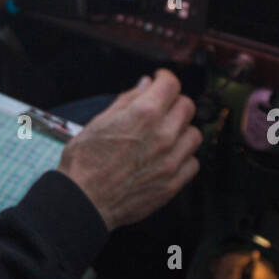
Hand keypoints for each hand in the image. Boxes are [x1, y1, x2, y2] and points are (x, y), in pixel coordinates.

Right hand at [57, 69, 200, 230]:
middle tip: (160, 108)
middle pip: (187, 107)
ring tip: (165, 135)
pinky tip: (167, 157)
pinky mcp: (173, 183)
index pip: (171, 84)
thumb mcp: (99, 121)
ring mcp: (171, 160)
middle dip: (173, 102)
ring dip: (181, 130)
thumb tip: (146, 84)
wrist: (84, 200)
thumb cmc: (85, 161)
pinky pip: (193, 163)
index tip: (160, 81)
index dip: (164, 78)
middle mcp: (163, 134)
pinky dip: (183, 157)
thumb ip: (128, 100)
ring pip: (194, 134)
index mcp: (144, 114)